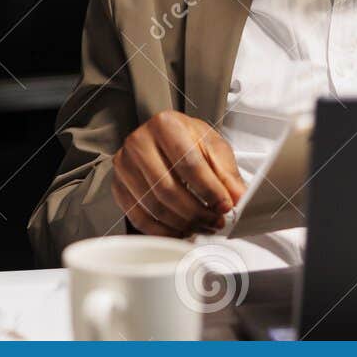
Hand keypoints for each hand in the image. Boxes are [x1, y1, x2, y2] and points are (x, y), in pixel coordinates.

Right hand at [110, 110, 247, 237]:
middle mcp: (139, 142)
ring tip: (201, 226)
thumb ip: (226, 172)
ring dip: (182, 224)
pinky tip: (181, 230)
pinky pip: (139, 217)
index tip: (225, 206)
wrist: (165, 138)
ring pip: (154, 206)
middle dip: (196, 212)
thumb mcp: (213, 146)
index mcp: (165, 125)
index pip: (189, 164)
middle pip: (168, 189)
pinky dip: (163, 231)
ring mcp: (125, 165)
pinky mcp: (118, 186)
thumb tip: (238, 197)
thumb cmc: (188, 139)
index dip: (210, 190)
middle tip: (215, 221)